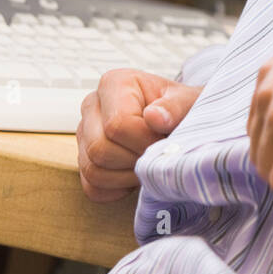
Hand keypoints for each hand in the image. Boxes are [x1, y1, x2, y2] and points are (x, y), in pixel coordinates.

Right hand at [76, 68, 203, 201]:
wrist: (177, 121)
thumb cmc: (181, 110)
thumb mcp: (188, 102)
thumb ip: (175, 107)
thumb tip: (154, 118)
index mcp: (114, 84)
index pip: (117, 125)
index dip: (145, 142)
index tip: (165, 141)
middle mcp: (92, 105)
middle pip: (99, 149)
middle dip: (134, 160)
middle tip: (157, 155)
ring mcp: (84, 133)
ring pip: (92, 170)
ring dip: (127, 177)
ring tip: (149, 164)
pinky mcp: (84, 157)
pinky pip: (91, 186)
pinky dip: (117, 189)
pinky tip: (136, 176)